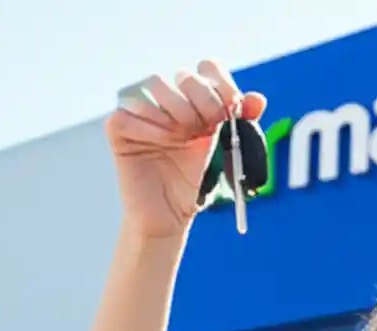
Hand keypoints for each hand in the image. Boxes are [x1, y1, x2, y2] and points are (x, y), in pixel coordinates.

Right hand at [107, 59, 265, 239]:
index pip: (208, 68)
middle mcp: (170, 101)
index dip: (222, 84)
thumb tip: (258, 99)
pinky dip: (149, 125)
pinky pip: (129, 110)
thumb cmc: (201, 182)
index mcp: (198, 101)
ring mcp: (143, 112)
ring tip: (183, 136)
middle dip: (203, 98)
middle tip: (208, 126)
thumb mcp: (228, 151)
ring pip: (155, 83)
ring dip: (176, 108)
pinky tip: (162, 143)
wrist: (173, 215)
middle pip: (185, 75)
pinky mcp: (119, 129)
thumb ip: (243, 124)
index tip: (231, 108)